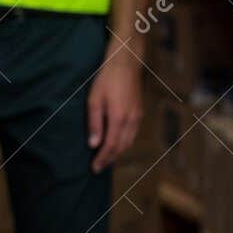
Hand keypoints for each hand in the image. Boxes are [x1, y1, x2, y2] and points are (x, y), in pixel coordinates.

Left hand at [88, 53, 142, 171]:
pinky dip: (124, 143)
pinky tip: (115, 144)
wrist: (125, 64)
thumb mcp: (94, 100)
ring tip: (105, 159)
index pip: (111, 146)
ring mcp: (138, 117)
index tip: (94, 168)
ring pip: (128, 142)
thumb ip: (94, 123)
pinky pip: (132, 134)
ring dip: (117, 153)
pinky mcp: (139, 113)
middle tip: (98, 167)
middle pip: (121, 147)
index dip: (102, 159)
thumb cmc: (106, 80)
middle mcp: (132, 120)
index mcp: (119, 118)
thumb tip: (93, 144)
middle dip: (109, 159)